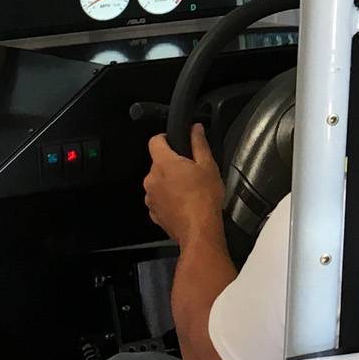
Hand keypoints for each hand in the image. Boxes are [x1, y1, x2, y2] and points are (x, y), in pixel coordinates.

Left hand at [145, 126, 224, 248]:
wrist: (199, 230)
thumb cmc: (204, 198)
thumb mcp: (208, 166)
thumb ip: (199, 144)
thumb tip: (195, 129)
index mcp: (164, 163)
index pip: (155, 141)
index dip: (165, 138)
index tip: (175, 142)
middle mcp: (152, 178)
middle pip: (158, 163)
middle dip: (171, 164)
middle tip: (191, 171)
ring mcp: (150, 196)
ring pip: (158, 182)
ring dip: (169, 183)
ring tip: (188, 190)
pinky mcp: (153, 212)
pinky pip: (158, 199)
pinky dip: (168, 199)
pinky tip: (183, 204)